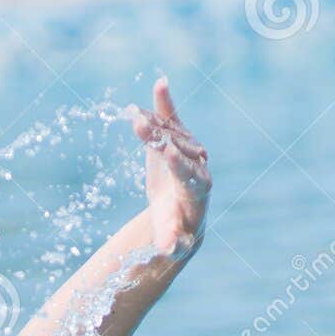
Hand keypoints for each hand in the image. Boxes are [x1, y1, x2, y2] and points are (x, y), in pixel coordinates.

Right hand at [129, 77, 209, 258]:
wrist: (179, 216)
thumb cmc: (176, 234)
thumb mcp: (173, 242)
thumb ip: (172, 243)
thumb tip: (170, 250)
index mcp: (198, 192)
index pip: (190, 175)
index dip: (179, 164)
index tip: (168, 153)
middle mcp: (198, 168)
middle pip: (179, 150)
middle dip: (162, 139)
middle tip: (143, 127)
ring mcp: (189, 152)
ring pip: (173, 134)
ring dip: (155, 123)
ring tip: (136, 114)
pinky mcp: (177, 141)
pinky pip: (172, 121)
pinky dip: (165, 106)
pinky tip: (160, 85)